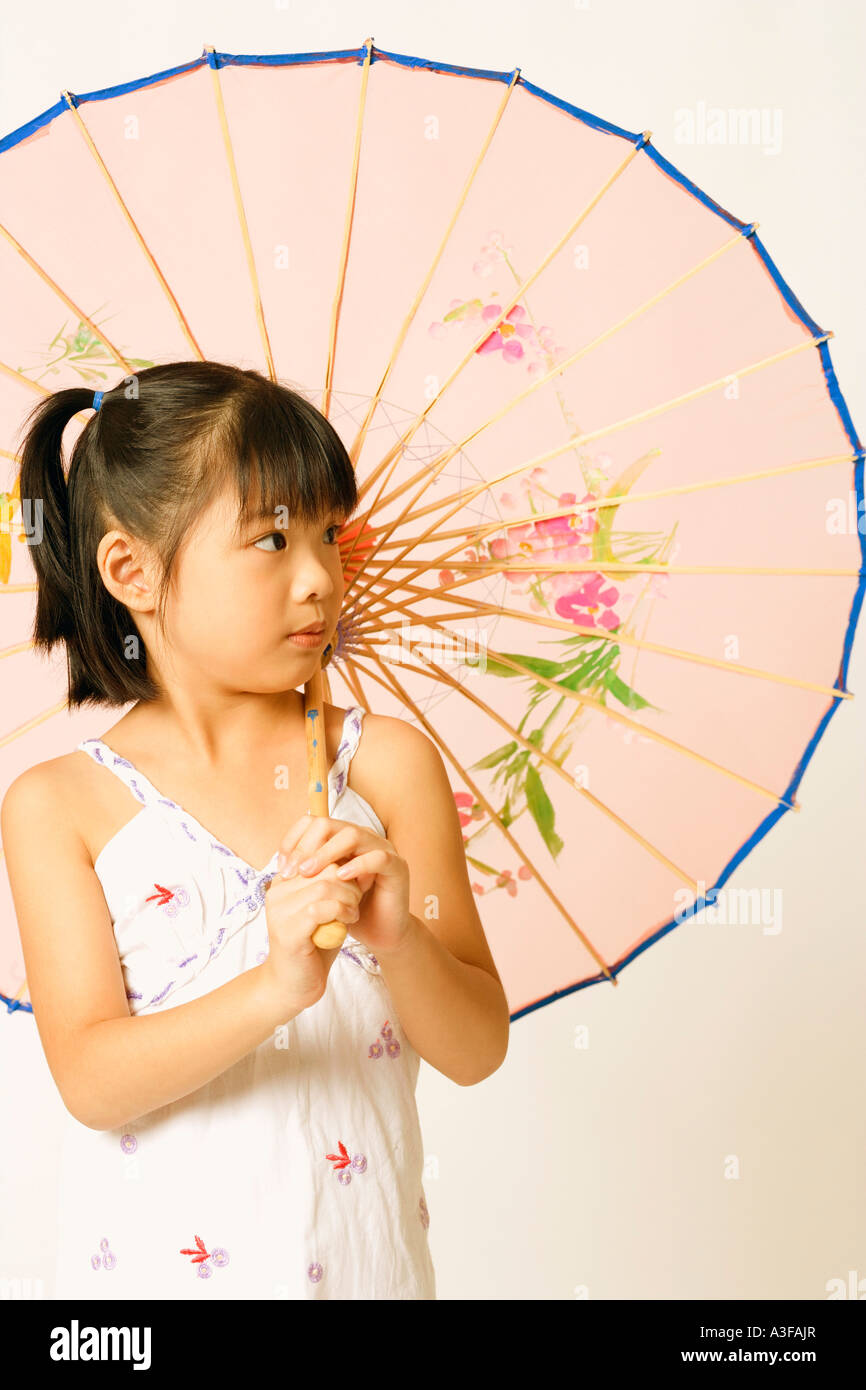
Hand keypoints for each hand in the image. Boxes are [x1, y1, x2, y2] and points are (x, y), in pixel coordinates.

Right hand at [262, 862, 363, 1016]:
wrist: (293, 985)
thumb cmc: (313, 945)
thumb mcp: (325, 908)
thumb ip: (334, 885)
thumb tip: (359, 859)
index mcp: (283, 882)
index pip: (318, 855)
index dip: (344, 867)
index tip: (357, 882)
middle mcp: (277, 891)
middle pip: (324, 868)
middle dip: (349, 882)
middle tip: (356, 900)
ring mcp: (280, 911)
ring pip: (326, 886)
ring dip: (349, 898)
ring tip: (353, 912)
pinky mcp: (288, 930)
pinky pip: (321, 909)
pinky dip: (342, 912)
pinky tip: (348, 920)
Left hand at [277, 815, 411, 956]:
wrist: (379, 932)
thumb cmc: (348, 909)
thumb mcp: (322, 888)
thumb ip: (307, 872)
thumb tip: (281, 863)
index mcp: (342, 838)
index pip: (313, 822)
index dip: (294, 840)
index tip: (281, 866)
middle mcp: (362, 837)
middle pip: (329, 824)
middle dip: (306, 846)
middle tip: (293, 871)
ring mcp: (382, 849)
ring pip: (352, 835)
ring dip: (326, 853)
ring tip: (309, 873)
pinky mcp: (397, 866)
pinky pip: (378, 857)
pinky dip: (358, 865)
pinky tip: (340, 877)